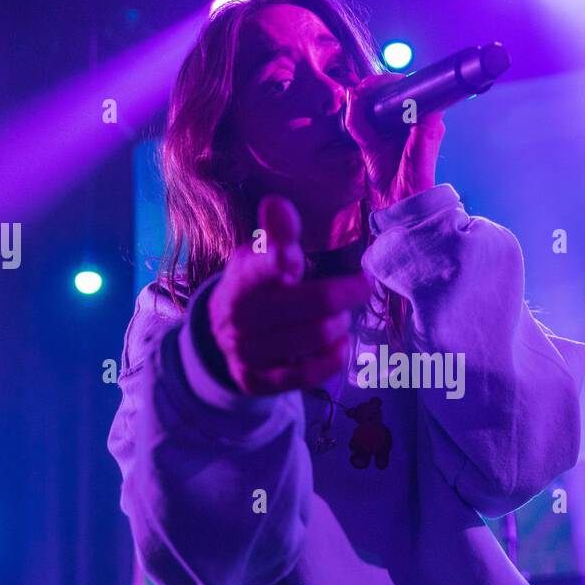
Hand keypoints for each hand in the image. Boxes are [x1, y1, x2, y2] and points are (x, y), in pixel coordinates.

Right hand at [207, 195, 370, 394]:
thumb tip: (277, 202)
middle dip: (346, 293)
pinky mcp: (258, 381)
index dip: (278, 261)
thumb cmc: (253, 287)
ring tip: (343, 316)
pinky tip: (339, 344)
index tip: (294, 260)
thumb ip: (275, 233)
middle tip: (363, 286)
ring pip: (315, 338)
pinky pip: (308, 374)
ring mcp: (247, 353)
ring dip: (340, 324)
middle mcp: (239, 319)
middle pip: (311, 304)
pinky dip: (333, 357)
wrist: (221, 335)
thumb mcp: (258, 257)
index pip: (262, 269)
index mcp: (241, 281)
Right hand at [345, 73, 445, 208]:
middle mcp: (402, 125)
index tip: (378, 83)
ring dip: (361, 100)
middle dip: (373, 89)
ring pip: (370, 108)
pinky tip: (352, 109)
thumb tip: (420, 88)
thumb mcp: (426, 140)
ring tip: (357, 96)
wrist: (400, 204)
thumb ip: (425, 115)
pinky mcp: (370, 145)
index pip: (405, 92)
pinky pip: (359, 125)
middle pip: (385, 97)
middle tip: (364, 88)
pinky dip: (353, 116)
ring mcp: (385, 134)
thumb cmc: (418, 176)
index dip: (390, 83)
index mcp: (420, 121)